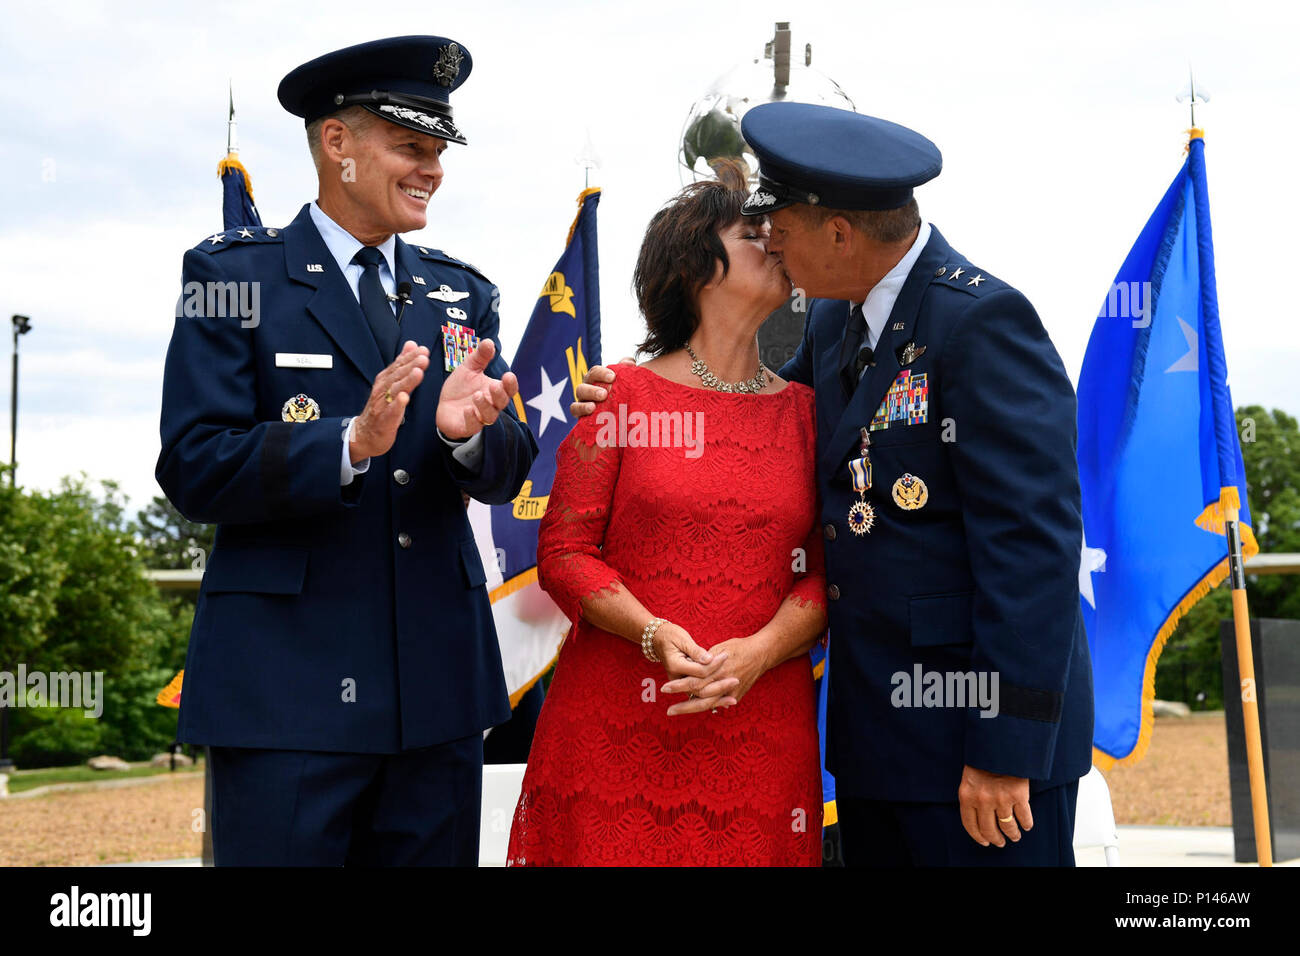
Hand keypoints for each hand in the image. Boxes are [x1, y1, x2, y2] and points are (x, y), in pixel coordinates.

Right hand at [350, 341, 429, 461]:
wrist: (365, 434)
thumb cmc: (380, 407)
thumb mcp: (391, 382)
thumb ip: (401, 363)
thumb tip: (411, 344)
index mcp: (385, 380)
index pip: (398, 365)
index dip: (410, 357)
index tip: (423, 349)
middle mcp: (382, 390)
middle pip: (397, 375)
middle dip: (410, 365)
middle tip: (423, 357)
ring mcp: (382, 405)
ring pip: (395, 390)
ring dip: (406, 381)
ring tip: (418, 373)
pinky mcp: (384, 420)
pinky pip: (391, 411)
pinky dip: (397, 405)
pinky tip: (405, 398)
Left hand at [436, 338, 519, 438]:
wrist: (444, 406)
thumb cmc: (461, 388)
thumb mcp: (469, 369)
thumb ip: (480, 357)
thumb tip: (489, 341)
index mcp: (494, 391)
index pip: (509, 389)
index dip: (511, 384)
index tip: (508, 375)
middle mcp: (490, 405)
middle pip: (501, 402)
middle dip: (499, 394)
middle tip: (494, 385)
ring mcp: (480, 417)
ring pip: (489, 415)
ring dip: (485, 405)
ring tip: (477, 395)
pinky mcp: (468, 426)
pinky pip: (473, 425)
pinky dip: (472, 418)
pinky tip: (467, 410)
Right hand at [569, 356, 634, 417]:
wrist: (623, 415)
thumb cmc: (623, 396)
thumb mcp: (626, 383)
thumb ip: (627, 371)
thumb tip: (629, 363)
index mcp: (597, 379)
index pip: (595, 372)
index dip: (602, 373)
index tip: (613, 377)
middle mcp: (588, 388)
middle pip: (585, 382)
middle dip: (593, 389)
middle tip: (604, 394)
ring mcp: (583, 400)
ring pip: (579, 394)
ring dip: (587, 398)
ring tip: (594, 405)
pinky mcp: (582, 413)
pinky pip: (575, 409)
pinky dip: (581, 408)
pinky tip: (591, 410)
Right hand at [650, 621, 736, 715]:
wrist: (657, 640)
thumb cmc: (671, 636)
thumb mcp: (683, 639)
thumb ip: (696, 651)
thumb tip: (710, 659)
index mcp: (675, 665)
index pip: (699, 671)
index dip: (714, 665)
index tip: (727, 656)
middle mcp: (676, 678)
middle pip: (700, 689)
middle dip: (719, 687)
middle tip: (736, 681)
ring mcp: (679, 683)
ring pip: (699, 696)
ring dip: (716, 699)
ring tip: (734, 699)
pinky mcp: (684, 685)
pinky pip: (698, 696)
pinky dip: (711, 700)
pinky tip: (724, 700)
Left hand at [663, 634, 768, 714]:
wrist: (761, 653)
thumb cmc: (738, 647)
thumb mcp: (719, 648)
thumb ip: (705, 659)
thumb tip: (691, 667)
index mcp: (717, 670)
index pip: (694, 681)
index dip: (678, 686)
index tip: (665, 689)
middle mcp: (724, 683)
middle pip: (699, 698)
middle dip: (683, 705)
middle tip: (669, 711)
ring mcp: (732, 692)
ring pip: (709, 705)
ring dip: (692, 708)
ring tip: (678, 711)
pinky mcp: (737, 696)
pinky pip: (719, 704)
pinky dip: (708, 706)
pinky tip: (696, 708)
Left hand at [958, 765, 1031, 847]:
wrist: (999, 744)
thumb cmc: (983, 759)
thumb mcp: (969, 777)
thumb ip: (972, 796)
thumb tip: (978, 817)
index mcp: (967, 796)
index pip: (970, 824)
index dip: (978, 836)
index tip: (984, 842)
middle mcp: (983, 801)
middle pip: (989, 830)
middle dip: (995, 839)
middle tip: (1000, 842)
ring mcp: (1001, 799)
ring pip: (1008, 827)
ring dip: (1012, 835)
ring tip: (1014, 836)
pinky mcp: (1019, 796)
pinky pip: (1024, 818)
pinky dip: (1027, 824)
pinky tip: (1026, 825)